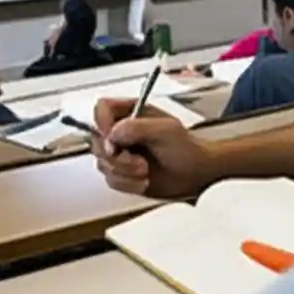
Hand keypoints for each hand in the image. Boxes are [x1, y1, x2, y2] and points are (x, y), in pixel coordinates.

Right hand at [92, 98, 215, 198]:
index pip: (102, 109)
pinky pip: (111, 180)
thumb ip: (136, 127)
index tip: (112, 139)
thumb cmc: (187, 149)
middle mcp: (121, 132)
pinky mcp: (122, 173)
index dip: (102, 123)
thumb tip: (113, 133)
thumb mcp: (165, 130)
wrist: (196, 174)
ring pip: (102, 162)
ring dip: (124, 172)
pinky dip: (128, 184)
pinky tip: (143, 180)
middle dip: (117, 156)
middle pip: (97, 140)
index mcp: (130, 113)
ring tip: (144, 171)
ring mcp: (120, 153)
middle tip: (138, 162)